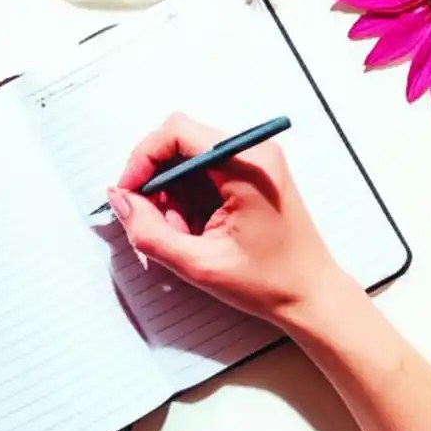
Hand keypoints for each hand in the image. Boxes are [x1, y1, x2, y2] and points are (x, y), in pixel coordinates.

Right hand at [108, 113, 354, 326]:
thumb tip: (119, 199)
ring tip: (180, 233)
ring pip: (186, 159)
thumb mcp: (199, 264)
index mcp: (247, 166)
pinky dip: (186, 199)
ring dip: (170, 194)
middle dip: (156, 181)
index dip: (143, 159)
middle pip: (179, 143)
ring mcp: (253, 162)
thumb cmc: (270, 282)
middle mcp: (253, 153)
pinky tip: (194, 230)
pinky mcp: (250, 175)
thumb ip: (149, 231)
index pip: (176, 133)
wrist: (311, 297)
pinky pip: (201, 173)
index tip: (129, 191)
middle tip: (151, 219)